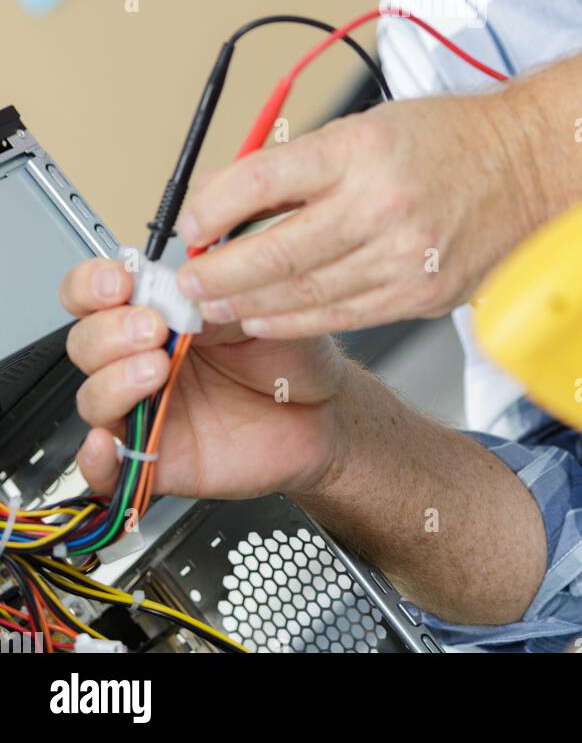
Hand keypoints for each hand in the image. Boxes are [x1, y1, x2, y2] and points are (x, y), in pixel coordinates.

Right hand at [61, 257, 347, 500]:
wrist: (324, 414)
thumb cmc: (290, 357)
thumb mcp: (258, 307)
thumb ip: (214, 296)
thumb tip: (178, 285)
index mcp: (160, 314)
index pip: (96, 294)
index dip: (93, 285)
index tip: (120, 284)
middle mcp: (142, 359)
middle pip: (85, 343)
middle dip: (109, 332)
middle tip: (153, 329)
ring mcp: (146, 410)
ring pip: (92, 398)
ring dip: (112, 382)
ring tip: (158, 371)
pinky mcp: (156, 459)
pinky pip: (106, 469)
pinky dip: (97, 459)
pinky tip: (109, 442)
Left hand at [173, 90, 542, 337]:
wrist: (531, 167)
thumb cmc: (450, 139)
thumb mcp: (367, 125)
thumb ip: (300, 164)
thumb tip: (226, 195)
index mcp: (362, 148)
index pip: (262, 181)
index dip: (212, 208)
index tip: (191, 221)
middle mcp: (381, 204)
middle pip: (274, 249)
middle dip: (217, 272)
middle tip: (185, 281)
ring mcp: (404, 256)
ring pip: (303, 292)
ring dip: (246, 302)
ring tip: (212, 304)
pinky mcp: (420, 293)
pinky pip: (342, 314)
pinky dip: (294, 319)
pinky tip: (264, 316)